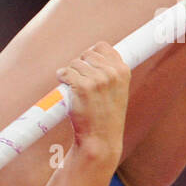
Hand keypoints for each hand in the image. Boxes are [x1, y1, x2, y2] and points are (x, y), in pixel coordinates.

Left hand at [56, 42, 130, 159]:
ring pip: (74, 64)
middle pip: (87, 53)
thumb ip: (110, 72)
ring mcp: (97, 79)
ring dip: (71, 74)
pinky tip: (66, 88)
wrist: (101, 139)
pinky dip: (62, 78)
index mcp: (123, 71)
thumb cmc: (107, 116)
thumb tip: (93, 53)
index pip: (103, 47)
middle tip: (80, 81)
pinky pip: (65, 72)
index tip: (88, 66)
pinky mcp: (81, 87)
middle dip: (80, 64)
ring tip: (76, 90)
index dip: (92, 55)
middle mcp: (112, 73)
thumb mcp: (118, 91)